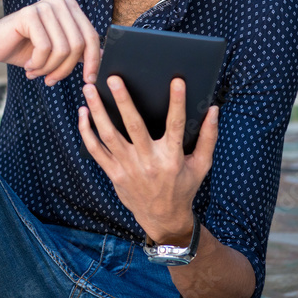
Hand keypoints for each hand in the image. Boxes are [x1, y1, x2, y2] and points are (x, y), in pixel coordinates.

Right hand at [0, 0, 100, 85]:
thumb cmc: (24, 48)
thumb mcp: (57, 51)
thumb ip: (78, 50)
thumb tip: (105, 57)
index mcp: (70, 7)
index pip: (92, 37)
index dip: (93, 61)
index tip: (89, 80)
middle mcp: (60, 2)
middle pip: (78, 45)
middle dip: (65, 69)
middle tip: (51, 80)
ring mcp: (44, 6)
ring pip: (62, 49)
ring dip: (49, 68)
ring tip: (36, 72)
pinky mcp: (29, 14)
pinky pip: (45, 47)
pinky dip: (38, 63)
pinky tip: (28, 65)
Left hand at [77, 75, 218, 244]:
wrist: (163, 218)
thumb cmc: (183, 187)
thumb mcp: (201, 165)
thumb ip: (208, 137)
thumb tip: (213, 110)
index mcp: (172, 157)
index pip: (176, 125)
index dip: (177, 102)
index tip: (176, 81)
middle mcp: (148, 161)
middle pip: (134, 127)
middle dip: (123, 101)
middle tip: (113, 79)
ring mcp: (128, 168)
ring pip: (108, 135)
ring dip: (97, 111)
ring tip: (89, 89)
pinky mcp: (113, 173)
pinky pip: (95, 150)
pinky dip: (86, 131)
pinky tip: (83, 113)